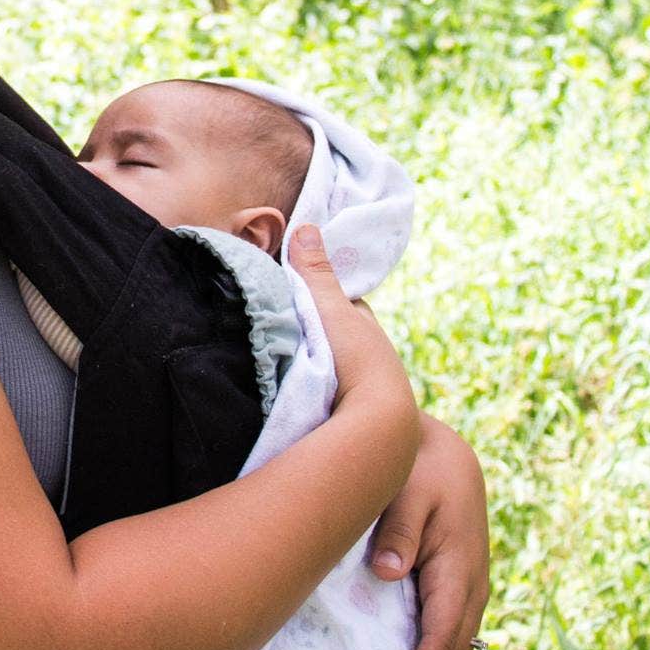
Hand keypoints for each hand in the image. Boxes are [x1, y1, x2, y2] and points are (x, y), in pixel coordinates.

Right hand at [287, 225, 416, 431]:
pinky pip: (326, 395)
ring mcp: (361, 390)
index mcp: (366, 328)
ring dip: (312, 365)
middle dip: (316, 331)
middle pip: (335, 335)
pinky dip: (311, 391)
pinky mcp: (348, 419)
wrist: (375, 422)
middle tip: (277, 326)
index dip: (322, 297)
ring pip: (331, 367)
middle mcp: (369, 357)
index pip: (343, 305)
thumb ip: (315, 274)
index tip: (294, 289)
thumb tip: (307, 227)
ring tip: (275, 362)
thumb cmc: (357, 359)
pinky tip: (287, 394)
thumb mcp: (330, 309)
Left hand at [369, 412, 489, 649]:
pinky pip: (448, 637)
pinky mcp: (456, 588)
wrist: (442, 449)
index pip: (441, 637)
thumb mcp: (406, 488)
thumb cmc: (420, 466)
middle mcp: (471, 587)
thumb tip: (388, 572)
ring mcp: (468, 590)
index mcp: (459, 569)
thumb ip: (399, 530)